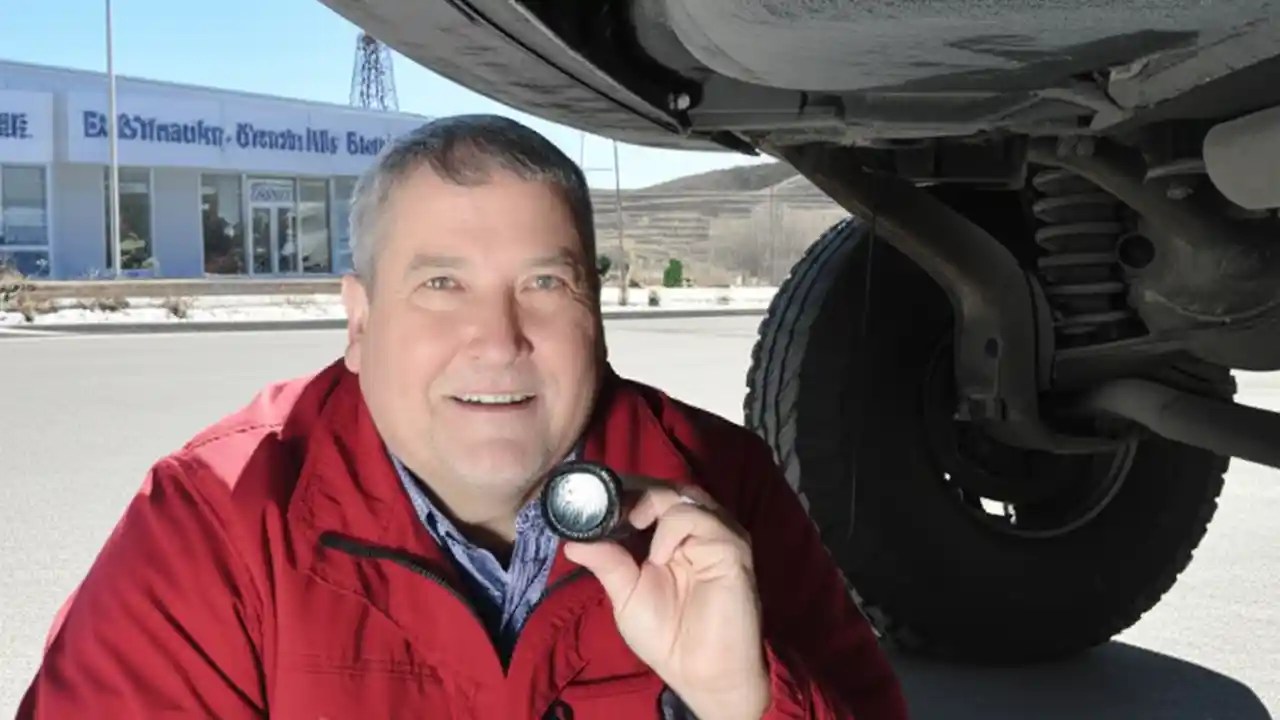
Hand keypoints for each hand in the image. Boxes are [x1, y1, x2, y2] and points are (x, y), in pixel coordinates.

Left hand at [562, 480, 770, 719]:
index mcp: (670, 538)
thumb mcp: (626, 595)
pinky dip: (671, 528)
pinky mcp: (731, 547)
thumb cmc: (666, 636)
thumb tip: (571, 541)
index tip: (593, 497)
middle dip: (635, 491)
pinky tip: (660, 555)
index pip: (649, 497)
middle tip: (609, 506)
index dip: (623, 492)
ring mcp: (716, 535)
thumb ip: (606, 562)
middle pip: (666, 488)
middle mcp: (695, 530)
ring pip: (682, 495)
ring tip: (634, 526)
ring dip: (652, 503)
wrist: (699, 671)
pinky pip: (698, 518)